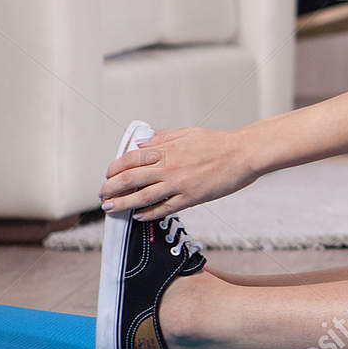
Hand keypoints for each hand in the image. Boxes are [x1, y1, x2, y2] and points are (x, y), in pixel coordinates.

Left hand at [98, 126, 256, 220]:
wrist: (244, 154)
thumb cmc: (219, 143)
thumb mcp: (188, 133)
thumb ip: (163, 138)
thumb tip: (142, 143)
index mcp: (167, 148)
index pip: (131, 159)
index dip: (115, 168)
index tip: (109, 174)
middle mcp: (169, 166)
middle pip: (130, 178)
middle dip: (112, 188)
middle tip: (103, 195)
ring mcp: (179, 183)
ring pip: (142, 196)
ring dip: (123, 203)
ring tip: (111, 208)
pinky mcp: (191, 197)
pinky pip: (164, 208)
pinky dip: (148, 213)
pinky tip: (138, 216)